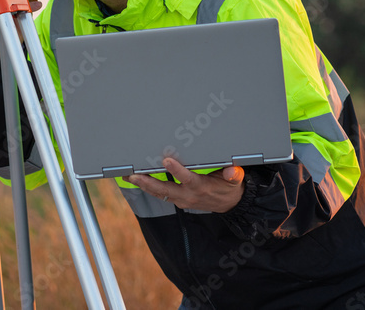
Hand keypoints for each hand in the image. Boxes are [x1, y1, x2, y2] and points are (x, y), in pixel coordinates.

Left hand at [125, 158, 244, 212]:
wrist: (229, 204)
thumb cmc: (229, 187)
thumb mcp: (235, 180)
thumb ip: (233, 175)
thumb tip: (231, 171)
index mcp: (202, 187)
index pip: (188, 179)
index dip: (177, 171)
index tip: (167, 161)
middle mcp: (188, 195)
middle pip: (165, 190)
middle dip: (148, 182)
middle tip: (134, 175)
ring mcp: (181, 199)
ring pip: (159, 193)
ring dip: (143, 185)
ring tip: (128, 176)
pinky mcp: (177, 199)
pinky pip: (159, 194)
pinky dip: (147, 187)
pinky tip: (136, 179)